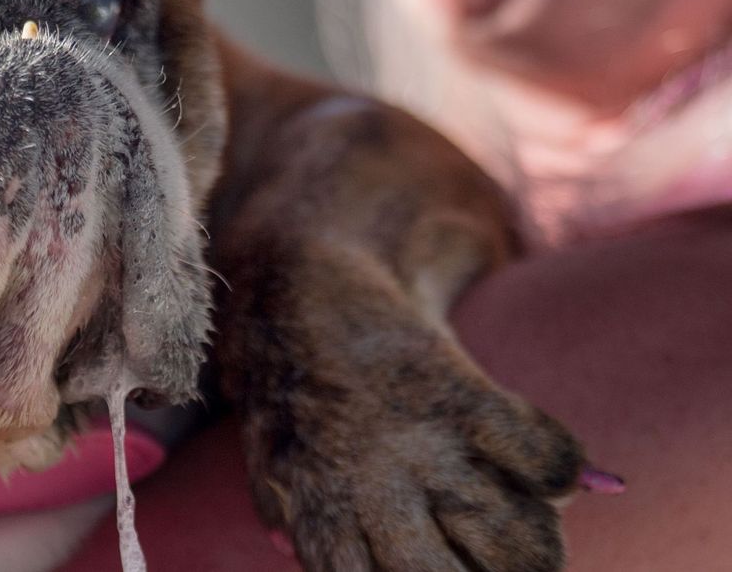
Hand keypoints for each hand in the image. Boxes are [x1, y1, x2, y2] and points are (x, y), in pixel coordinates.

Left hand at [235, 298, 584, 571]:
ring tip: (528, 531)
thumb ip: (291, 512)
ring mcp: (424, 439)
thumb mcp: (268, 453)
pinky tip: (544, 470)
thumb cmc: (289, 380)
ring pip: (512, 535)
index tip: (442, 564)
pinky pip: (540, 459)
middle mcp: (374, 480)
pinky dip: (557, 470)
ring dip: (535, 542)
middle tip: (493, 559)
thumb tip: (292, 549)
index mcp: (320, 501)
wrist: (305, 282)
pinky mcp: (465, 392)